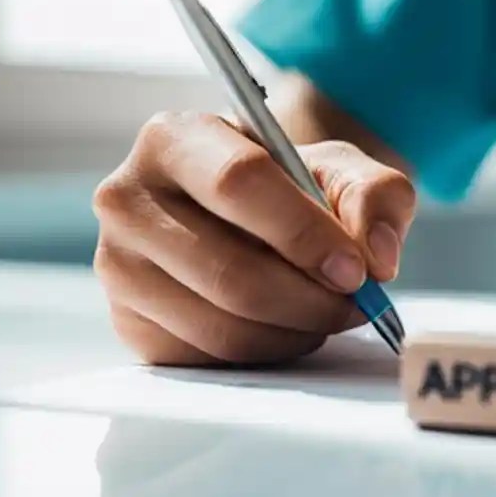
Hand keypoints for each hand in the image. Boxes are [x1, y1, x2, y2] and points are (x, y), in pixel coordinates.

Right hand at [93, 111, 415, 365]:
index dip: (304, 233)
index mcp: (174, 139)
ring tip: (325, 310)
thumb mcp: (341, 169)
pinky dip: (266, 350)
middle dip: (311, 299)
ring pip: (223, 325)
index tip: (354, 269)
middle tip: (357, 303)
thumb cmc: (289, 185)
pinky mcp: (129, 322)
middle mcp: (128, 199)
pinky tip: (285, 323)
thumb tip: (377, 256)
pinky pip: (209, 357)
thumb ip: (374, 196)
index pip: (237, 183)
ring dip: (295, 330)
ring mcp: (118, 266)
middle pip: (230, 271)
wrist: (249, 213)